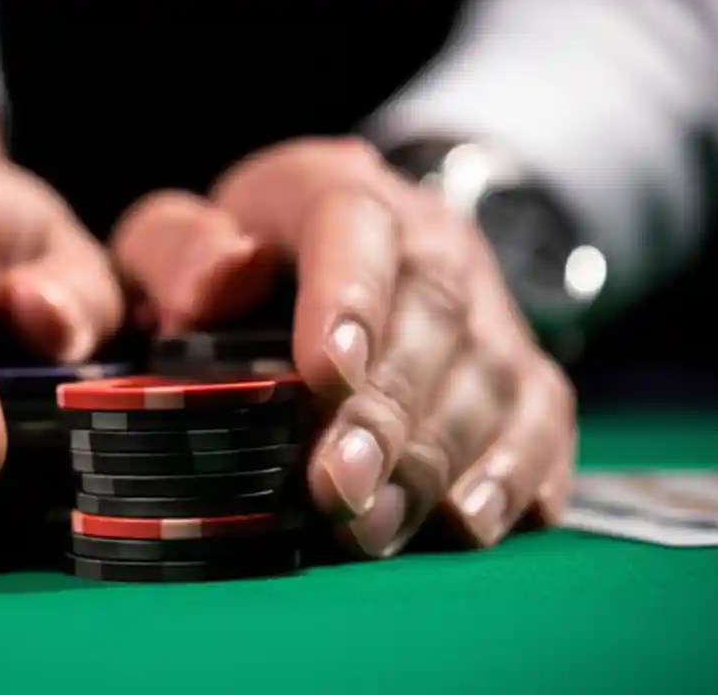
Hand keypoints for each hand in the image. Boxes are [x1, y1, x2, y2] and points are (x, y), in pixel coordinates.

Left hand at [111, 137, 576, 556]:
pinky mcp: (523, 363)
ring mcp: (486, 303)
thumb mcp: (173, 240)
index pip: (350, 219)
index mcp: (328, 189)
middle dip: (387, 411)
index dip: (349, 295)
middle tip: (340, 487)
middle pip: (430, 314)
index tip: (326, 375)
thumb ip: (175, 251)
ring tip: (377, 528)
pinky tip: (469, 523)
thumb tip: (215, 284)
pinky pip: (544, 416)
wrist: (337, 250)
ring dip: (434, 460)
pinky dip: (515, 474)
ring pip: (489, 376)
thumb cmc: (229, 265)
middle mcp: (426, 238)